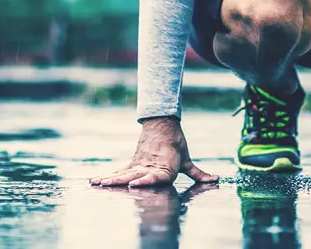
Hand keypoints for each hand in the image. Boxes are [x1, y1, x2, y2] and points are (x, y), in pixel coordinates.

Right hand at [89, 116, 218, 187]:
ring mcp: (139, 164)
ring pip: (123, 173)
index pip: (155, 177)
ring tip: (98, 184)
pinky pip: (119, 171)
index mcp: (165, 168)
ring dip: (111, 179)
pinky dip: (108, 176)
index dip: (146, 180)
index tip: (135, 182)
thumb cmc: (176, 143)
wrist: (163, 123)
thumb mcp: (187, 159)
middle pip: (134, 175)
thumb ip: (198, 173)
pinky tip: (95, 181)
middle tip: (109, 185)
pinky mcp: (133, 162)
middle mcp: (149, 167)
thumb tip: (215, 179)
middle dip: (121, 181)